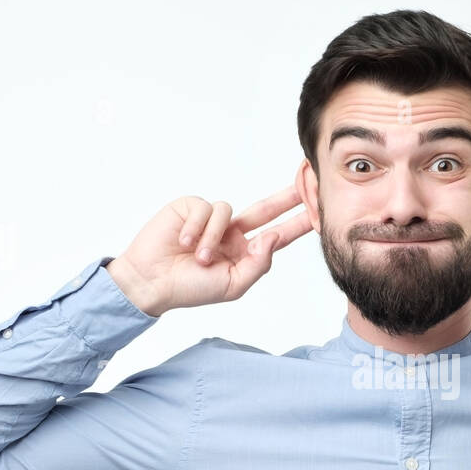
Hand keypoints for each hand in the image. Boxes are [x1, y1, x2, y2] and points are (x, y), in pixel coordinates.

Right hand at [107, 187, 312, 316]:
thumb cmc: (191, 289)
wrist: (152, 282)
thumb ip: (258, 264)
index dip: (297, 224)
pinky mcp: (190, 207)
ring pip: (228, 210)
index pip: (276, 235)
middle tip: (306, 180)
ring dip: (213, 238)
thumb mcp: (232, 285)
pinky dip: (197, 228)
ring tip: (199, 257)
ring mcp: (211, 220)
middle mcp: (231, 233)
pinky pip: (206, 208)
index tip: (318, 212)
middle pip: (264, 209)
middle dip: (286, 197)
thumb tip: (273, 237)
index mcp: (244, 252)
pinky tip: (184, 242)